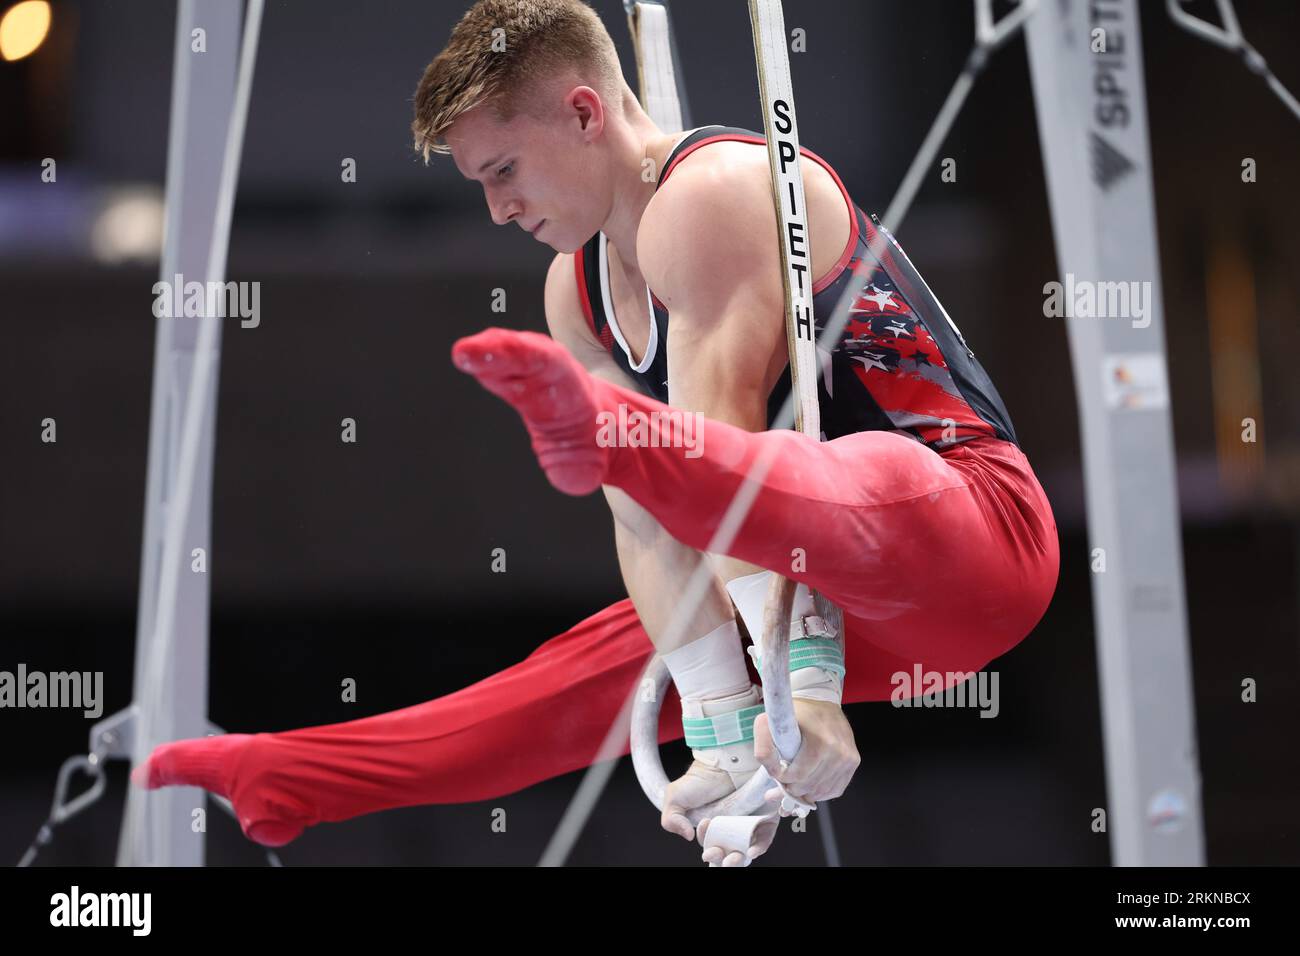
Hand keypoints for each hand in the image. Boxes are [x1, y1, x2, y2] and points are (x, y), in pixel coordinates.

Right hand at [660, 759, 777, 866]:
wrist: (720, 760)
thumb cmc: (698, 779)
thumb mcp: (675, 799)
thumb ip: (672, 820)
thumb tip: (687, 836)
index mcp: (712, 831)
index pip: (713, 849)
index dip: (710, 852)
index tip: (706, 846)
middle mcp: (731, 831)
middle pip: (731, 855)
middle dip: (725, 861)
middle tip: (718, 854)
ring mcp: (748, 825)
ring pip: (748, 850)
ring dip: (741, 859)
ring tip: (734, 856)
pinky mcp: (765, 817)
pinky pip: (765, 837)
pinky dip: (760, 846)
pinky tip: (752, 850)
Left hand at [754, 697, 858, 808]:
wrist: (821, 702)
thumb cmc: (797, 713)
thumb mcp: (771, 721)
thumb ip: (764, 746)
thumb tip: (771, 770)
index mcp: (820, 740)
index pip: (799, 775)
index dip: (783, 778)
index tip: (777, 772)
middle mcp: (839, 751)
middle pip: (810, 786)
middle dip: (793, 787)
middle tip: (785, 778)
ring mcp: (848, 758)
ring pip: (822, 792)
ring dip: (806, 792)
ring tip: (795, 781)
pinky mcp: (853, 762)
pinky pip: (835, 790)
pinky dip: (820, 792)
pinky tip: (810, 782)